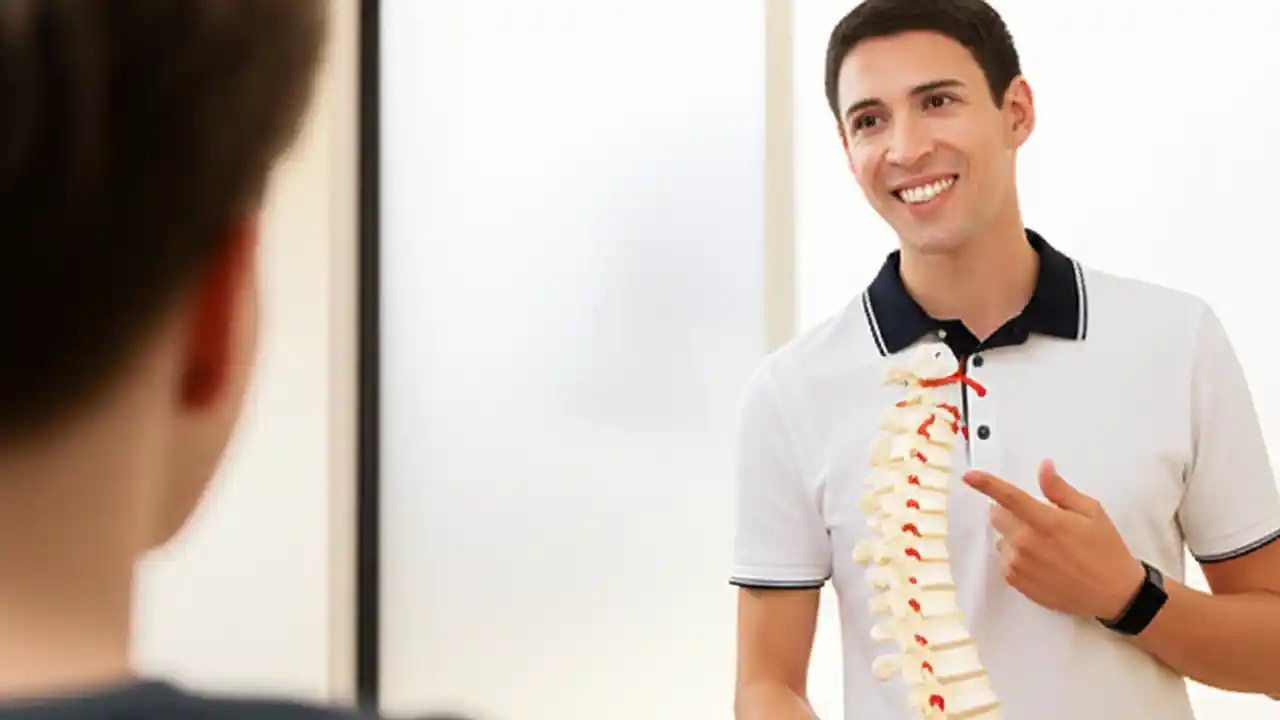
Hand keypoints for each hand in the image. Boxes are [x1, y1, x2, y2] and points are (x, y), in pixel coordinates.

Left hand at [962, 459, 1145, 620]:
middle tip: (1037, 519)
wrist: (1113, 593)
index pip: (1008, 497)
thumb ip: (1060, 490)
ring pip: (1001, 538)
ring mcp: (1018, 564)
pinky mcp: (1016, 581)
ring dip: (1014, 536)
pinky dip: (1016, 556)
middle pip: (997, 515)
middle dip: (1011, 512)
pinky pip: (1003, 559)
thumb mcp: (1091, 512)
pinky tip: (1041, 562)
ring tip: (1045, 546)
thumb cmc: (1105, 549)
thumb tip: (1043, 467)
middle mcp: (1026, 542)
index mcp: (1046, 521)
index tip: (969, 476)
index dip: (986, 484)